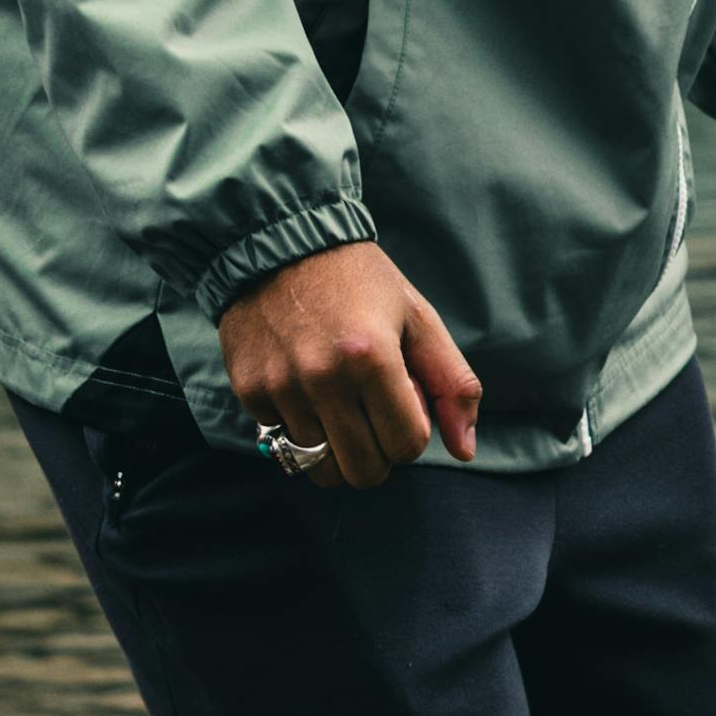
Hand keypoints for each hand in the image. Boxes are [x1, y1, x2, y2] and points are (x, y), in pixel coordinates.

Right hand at [217, 239, 482, 490]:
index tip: (403, 400)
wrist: (281, 243)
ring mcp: (281, 388)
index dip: (412, 431)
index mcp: (372, 357)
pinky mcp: (250, 392)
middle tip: (373, 415)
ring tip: (340, 406)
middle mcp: (322, 378)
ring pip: (320, 469)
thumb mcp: (417, 318)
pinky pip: (283, 446)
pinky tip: (306, 389)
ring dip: (338, 449)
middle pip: (363, 472)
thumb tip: (466, 451)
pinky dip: (301, 431)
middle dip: (379, 453)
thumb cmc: (360, 282)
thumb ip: (452, 383)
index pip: (407, 446)